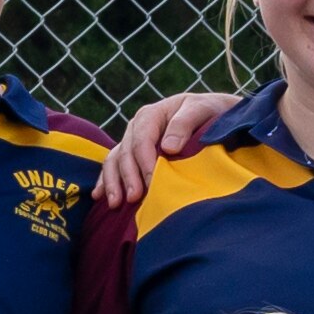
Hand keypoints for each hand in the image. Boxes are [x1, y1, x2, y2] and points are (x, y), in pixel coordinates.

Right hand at [95, 91, 240, 211]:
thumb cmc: (210, 112)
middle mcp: (137, 127)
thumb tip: (168, 147)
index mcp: (152, 114)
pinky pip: (112, 167)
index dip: (145, 162)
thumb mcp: (202, 110)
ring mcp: (132, 141)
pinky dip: (105, 181)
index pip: (142, 140)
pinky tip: (99, 197)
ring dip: (113, 182)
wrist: (214, 115)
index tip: (153, 183)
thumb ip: (185, 124)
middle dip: (128, 177)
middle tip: (134, 199)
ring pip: (114, 161)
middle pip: (126, 153)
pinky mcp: (131, 154)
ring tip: (115, 203)